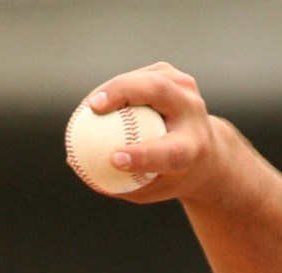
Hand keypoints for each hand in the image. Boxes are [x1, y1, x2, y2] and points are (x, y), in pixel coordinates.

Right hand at [83, 62, 244, 205]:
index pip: (169, 151)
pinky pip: (138, 77)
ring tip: (90, 105)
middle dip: (125, 92)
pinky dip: (116, 88)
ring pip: (146, 78)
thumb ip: (114, 181)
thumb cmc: (171, 176)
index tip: (114, 159)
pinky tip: (97, 101)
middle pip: (159, 90)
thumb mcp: (149, 189)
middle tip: (94, 107)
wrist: (207, 152)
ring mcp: (185, 89)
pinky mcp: (172, 75)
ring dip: (114, 88)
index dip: (142, 155)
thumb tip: (73, 163)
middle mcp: (194, 113)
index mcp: (195, 149)